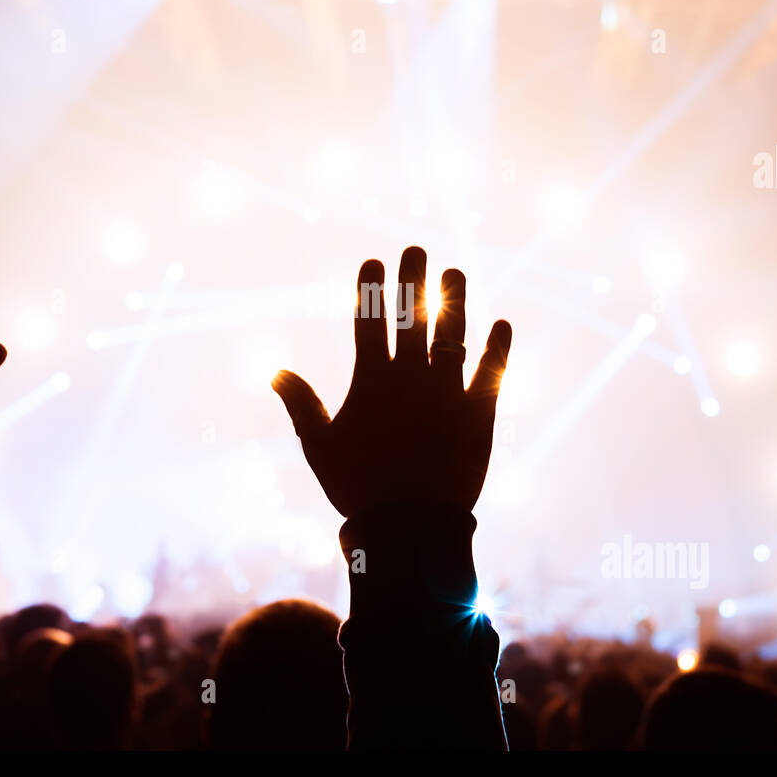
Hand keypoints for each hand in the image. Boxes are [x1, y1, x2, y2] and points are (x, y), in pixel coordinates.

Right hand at [272, 246, 510, 517]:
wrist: (410, 527)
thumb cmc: (359, 488)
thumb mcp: (320, 447)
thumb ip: (301, 405)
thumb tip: (275, 371)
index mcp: (372, 382)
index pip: (370, 322)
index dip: (371, 289)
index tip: (373, 261)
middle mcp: (412, 378)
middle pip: (413, 317)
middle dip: (413, 280)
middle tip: (416, 249)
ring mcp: (448, 393)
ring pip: (453, 334)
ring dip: (455, 301)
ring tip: (455, 272)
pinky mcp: (479, 413)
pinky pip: (492, 372)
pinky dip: (498, 348)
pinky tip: (501, 324)